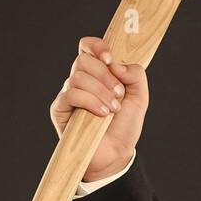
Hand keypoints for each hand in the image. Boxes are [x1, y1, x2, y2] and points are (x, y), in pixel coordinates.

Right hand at [50, 35, 148, 179]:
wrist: (116, 154)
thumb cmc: (124, 126)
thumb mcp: (139, 98)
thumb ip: (136, 75)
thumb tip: (116, 64)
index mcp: (97, 72)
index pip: (87, 47)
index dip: (96, 46)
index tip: (110, 58)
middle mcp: (80, 80)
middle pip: (83, 60)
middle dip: (104, 75)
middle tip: (118, 93)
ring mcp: (69, 94)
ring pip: (78, 77)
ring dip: (100, 91)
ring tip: (113, 109)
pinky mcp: (60, 109)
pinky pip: (71, 94)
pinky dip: (89, 101)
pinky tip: (102, 114)